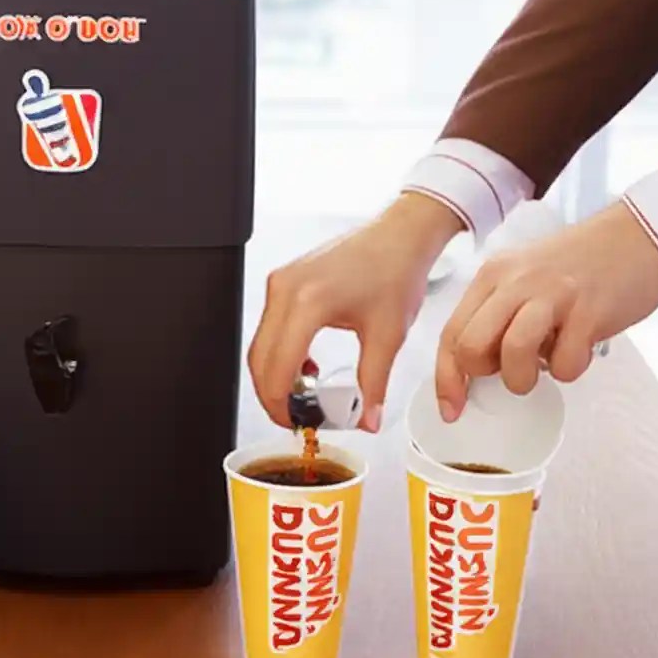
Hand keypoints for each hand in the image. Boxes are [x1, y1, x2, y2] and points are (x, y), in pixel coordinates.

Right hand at [249, 193, 463, 431]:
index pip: (277, 368)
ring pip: (259, 343)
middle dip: (271, 394)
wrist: (399, 236)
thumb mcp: (388, 336)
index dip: (279, 403)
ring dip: (273, 373)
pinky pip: (268, 326)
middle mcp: (285, 290)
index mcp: (308, 303)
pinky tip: (305, 366)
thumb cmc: (395, 272)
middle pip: (259, 358)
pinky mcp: (283, 280)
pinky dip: (278, 352)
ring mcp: (280, 283)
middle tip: (293, 416)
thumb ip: (374, 383)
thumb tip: (368, 420)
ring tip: (302, 395)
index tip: (293, 422)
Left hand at [435, 201, 657, 420]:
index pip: (451, 335)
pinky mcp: (589, 310)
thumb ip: (496, 313)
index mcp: (491, 277)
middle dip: (486, 374)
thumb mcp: (522, 278)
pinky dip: (569, 370)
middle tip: (512, 368)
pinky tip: (579, 349)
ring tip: (544, 367)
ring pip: (512, 353)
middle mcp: (514, 283)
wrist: (637, 234)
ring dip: (524, 377)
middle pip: (471, 347)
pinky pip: (565, 362)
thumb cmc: (578, 265)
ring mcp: (551, 295)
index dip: (446, 379)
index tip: (452, 409)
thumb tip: (478, 365)